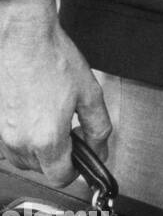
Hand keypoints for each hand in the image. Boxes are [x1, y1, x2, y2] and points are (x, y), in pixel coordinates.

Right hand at [0, 0, 111, 187]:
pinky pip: (13, 143)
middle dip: (60, 156)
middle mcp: (21, 141)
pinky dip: (27, 137)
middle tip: (70, 131)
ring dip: (41, 149)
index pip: (61, 177)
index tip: (81, 157)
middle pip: (43, 170)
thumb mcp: (89, 92)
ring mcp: (5, 134)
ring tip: (54, 119)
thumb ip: (99, 126)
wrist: (26, 38)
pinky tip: (38, 113)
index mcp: (47, 138)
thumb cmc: (53, 59)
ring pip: (25, 159)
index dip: (76, 169)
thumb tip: (100, 148)